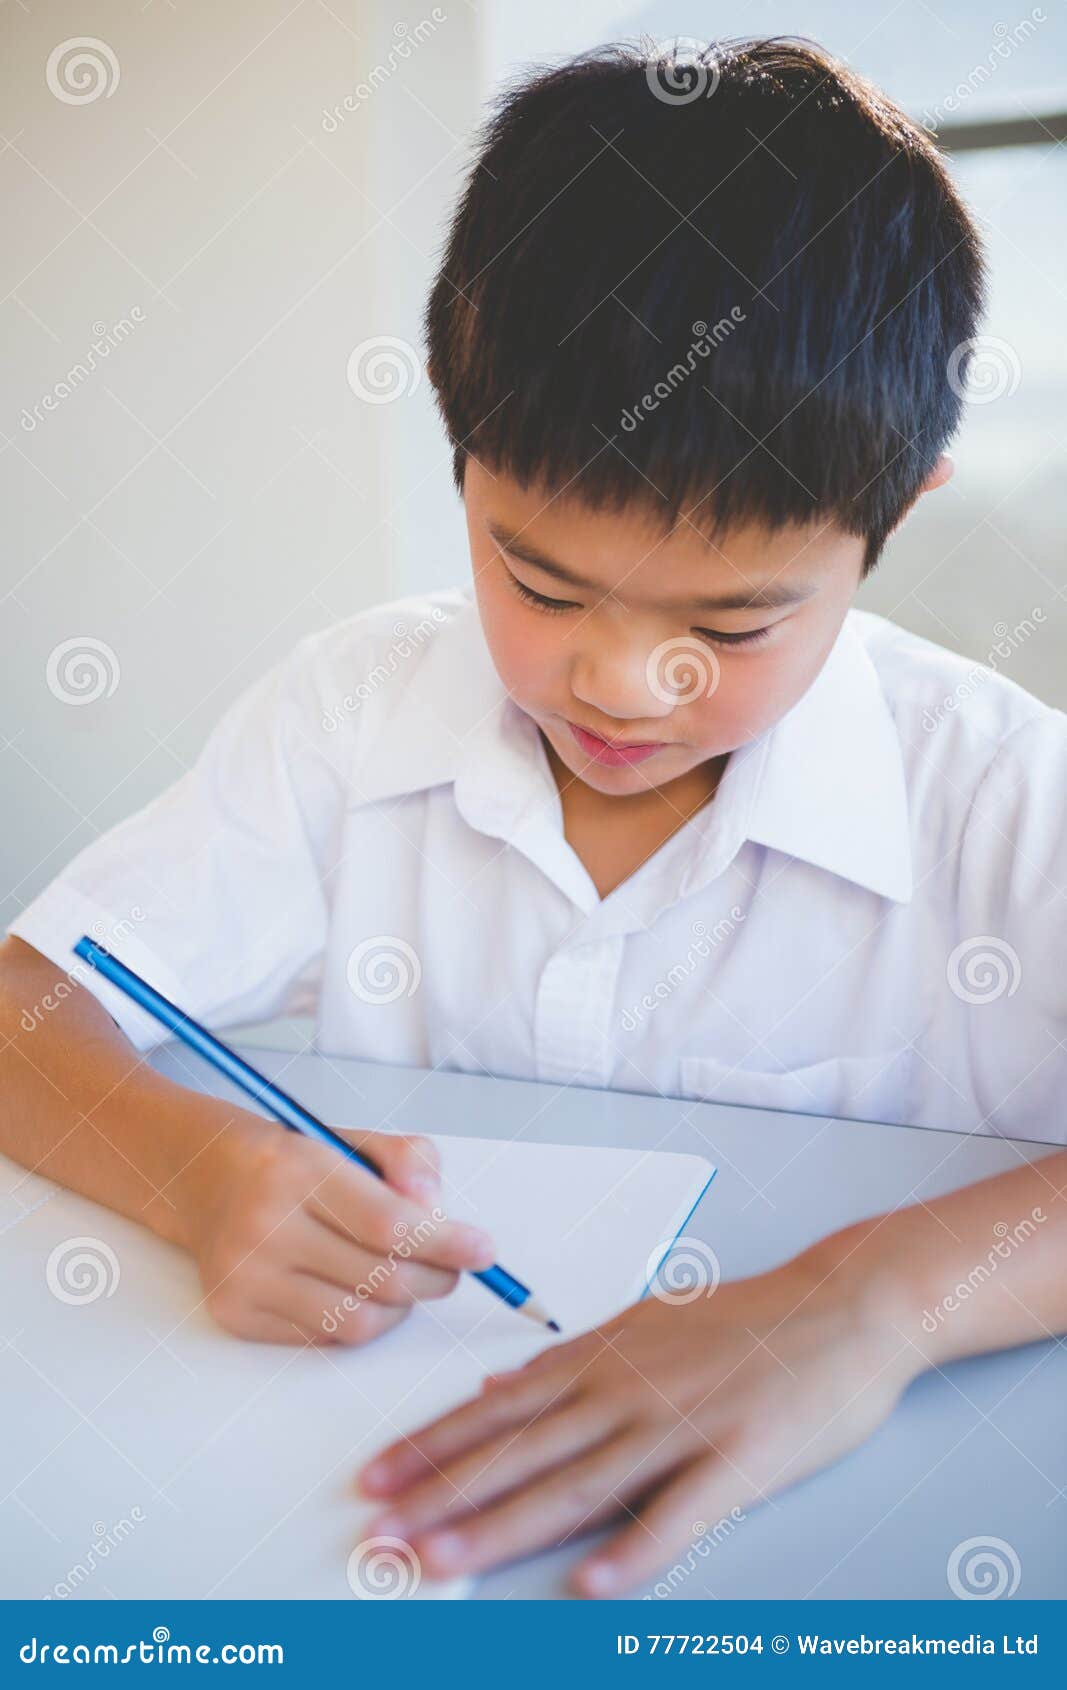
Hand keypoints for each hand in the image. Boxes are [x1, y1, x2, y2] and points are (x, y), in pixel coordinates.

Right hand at [180, 1122, 495, 1345]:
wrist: (204, 1177)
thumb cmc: (296, 1160)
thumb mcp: (355, 1138)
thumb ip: (410, 1161)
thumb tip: (437, 1212)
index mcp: (297, 1168)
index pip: (390, 1224)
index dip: (447, 1243)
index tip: (483, 1251)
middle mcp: (264, 1225)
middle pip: (383, 1279)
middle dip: (437, 1278)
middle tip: (452, 1268)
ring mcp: (245, 1276)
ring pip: (359, 1322)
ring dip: (401, 1307)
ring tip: (404, 1279)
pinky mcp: (234, 1314)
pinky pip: (325, 1338)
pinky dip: (358, 1319)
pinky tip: (356, 1289)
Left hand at [357, 1237, 921, 1593]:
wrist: (843, 1306)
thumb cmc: (746, 1319)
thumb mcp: (645, 1324)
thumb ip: (572, 1360)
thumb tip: (501, 1383)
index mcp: (603, 1358)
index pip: (499, 1408)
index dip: (433, 1445)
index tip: (376, 1477)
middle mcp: (627, 1390)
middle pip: (520, 1451)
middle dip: (442, 1493)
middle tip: (379, 1530)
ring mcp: (680, 1426)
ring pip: (576, 1484)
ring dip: (502, 1525)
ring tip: (441, 1560)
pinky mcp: (739, 1462)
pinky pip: (679, 1516)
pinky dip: (635, 1551)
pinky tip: (592, 1585)